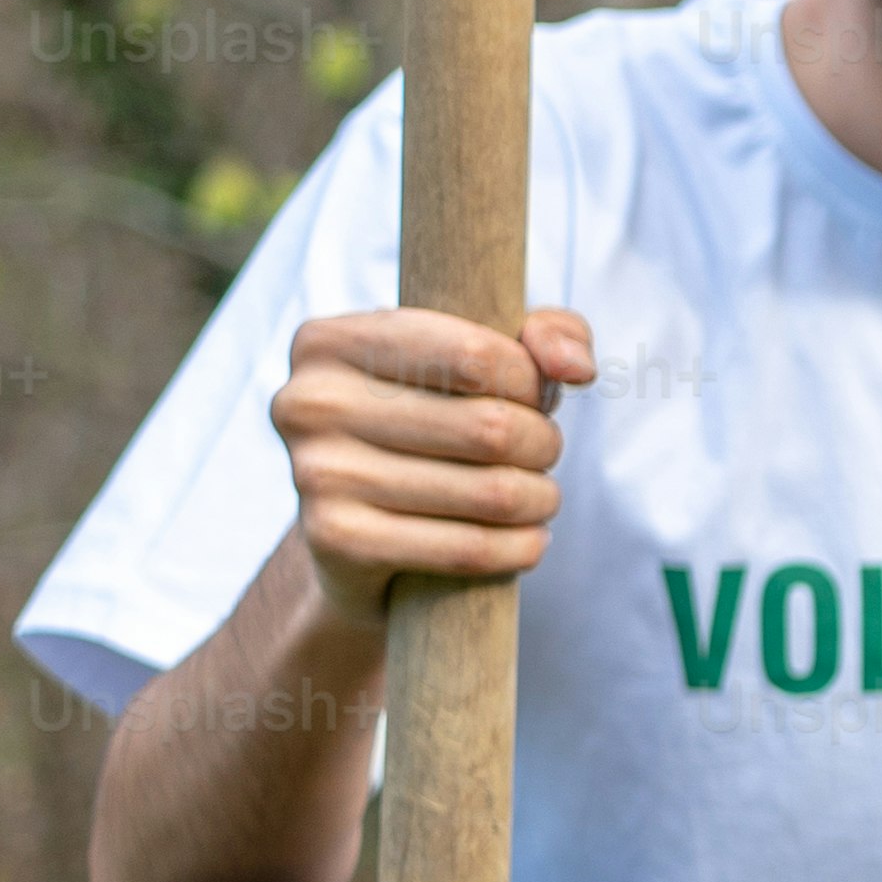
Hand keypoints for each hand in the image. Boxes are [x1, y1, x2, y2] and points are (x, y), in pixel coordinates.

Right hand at [275, 306, 596, 624]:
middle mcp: (306, 402)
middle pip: (491, 428)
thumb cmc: (434, 421)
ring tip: (538, 496)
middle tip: (541, 456)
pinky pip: (468, 549)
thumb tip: (575, 367)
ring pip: (491, 492)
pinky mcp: (336, 540)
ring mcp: (314, 474)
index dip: (531, 382)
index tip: (534, 399)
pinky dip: (522, 547)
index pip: (476, 353)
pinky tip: (529, 539)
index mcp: (328, 341)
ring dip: (541, 499)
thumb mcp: (485, 358)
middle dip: (544, 446)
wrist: (357, 536)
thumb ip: (548, 332)